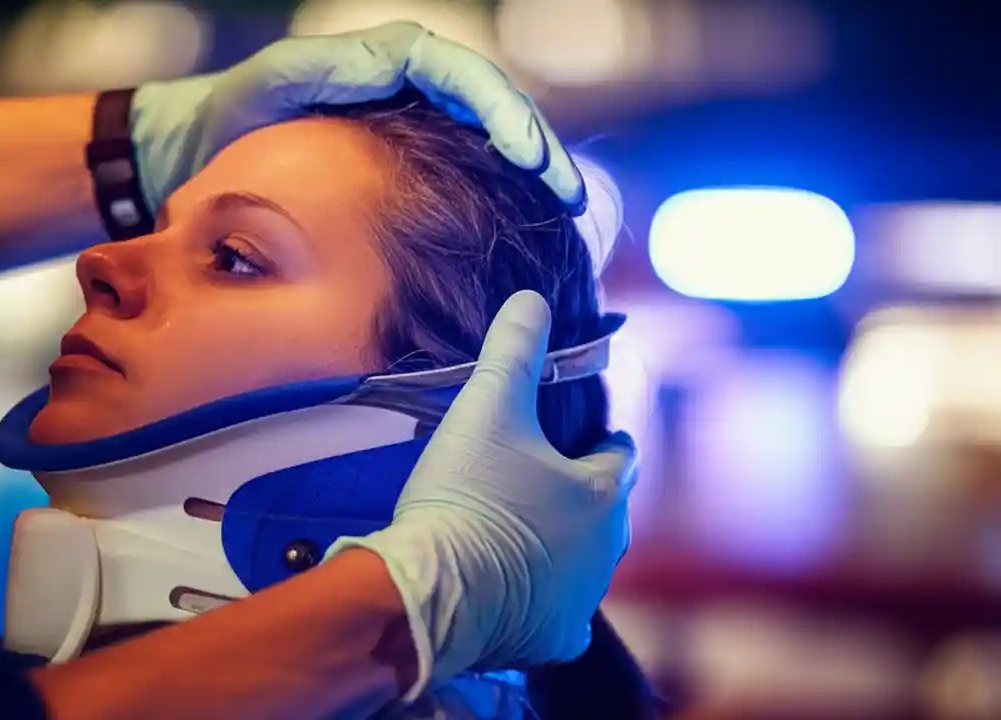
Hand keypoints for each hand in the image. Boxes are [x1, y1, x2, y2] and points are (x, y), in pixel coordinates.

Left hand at [128, 21, 583, 213]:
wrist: (209, 146)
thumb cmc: (239, 112)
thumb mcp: (279, 78)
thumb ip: (333, 67)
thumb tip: (396, 65)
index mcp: (392, 60)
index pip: (467, 77)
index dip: (506, 113)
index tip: (529, 158)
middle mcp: (414, 85)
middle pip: (495, 108)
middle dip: (539, 148)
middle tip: (570, 196)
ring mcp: (417, 124)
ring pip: (491, 142)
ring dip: (533, 173)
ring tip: (564, 213)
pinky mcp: (412, 162)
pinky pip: (468, 171)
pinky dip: (501, 195)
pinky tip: (522, 226)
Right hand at [327, 291, 637, 699]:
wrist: (435, 589)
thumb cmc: (468, 494)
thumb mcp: (488, 408)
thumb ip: (513, 350)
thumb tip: (532, 299)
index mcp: (603, 492)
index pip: (621, 454)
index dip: (597, 439)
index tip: (568, 436)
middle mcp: (609, 549)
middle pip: (605, 510)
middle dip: (577, 494)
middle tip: (528, 482)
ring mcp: (584, 598)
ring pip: (583, 562)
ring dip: (559, 546)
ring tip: (510, 532)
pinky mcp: (556, 638)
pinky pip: (559, 615)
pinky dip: (541, 601)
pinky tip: (510, 588)